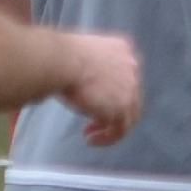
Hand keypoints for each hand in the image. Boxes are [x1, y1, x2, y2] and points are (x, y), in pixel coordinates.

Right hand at [57, 31, 141, 145]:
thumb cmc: (59, 55)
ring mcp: (129, 88)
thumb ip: (91, 68)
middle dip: (112, 111)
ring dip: (109, 128)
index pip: (125, 76)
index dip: (113, 92)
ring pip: (128, 117)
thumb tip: (83, 84)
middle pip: (130, 97)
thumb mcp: (81, 55)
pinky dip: (107, 138)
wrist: (61, 60)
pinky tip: (90, 140)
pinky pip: (119, 130)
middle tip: (95, 122)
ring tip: (91, 135)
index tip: (96, 101)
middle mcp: (131, 67)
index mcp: (122, 50)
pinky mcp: (121, 107)